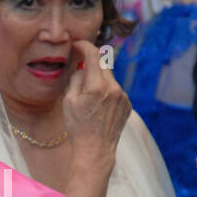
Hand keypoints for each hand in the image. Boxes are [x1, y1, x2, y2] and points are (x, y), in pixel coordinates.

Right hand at [62, 39, 130, 164]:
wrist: (95, 150)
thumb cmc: (78, 127)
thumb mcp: (69, 100)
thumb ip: (77, 78)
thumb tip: (84, 66)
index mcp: (97, 86)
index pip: (94, 54)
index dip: (85, 46)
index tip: (78, 45)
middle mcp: (114, 89)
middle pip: (104, 64)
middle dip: (92, 62)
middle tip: (81, 66)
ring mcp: (123, 97)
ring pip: (110, 78)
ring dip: (99, 79)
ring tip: (89, 97)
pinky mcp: (127, 104)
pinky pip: (116, 90)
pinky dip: (107, 91)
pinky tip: (99, 106)